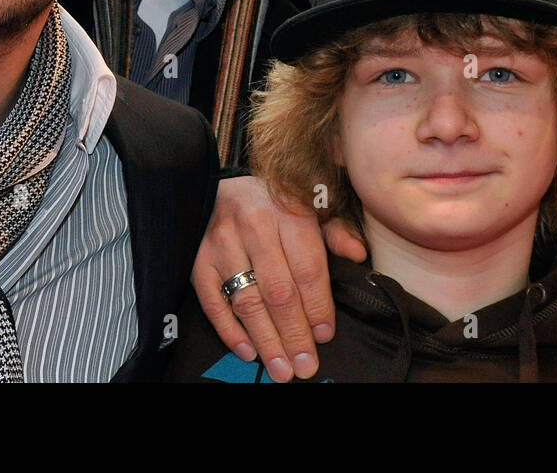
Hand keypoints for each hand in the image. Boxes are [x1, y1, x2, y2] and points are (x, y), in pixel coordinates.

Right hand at [192, 175, 365, 381]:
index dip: (317, 306)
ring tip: (281, 369)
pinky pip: (213, 302)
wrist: (220, 187)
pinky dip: (230, 330)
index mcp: (288, 211)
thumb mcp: (310, 207)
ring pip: (247, 301)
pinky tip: (249, 351)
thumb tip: (358, 255)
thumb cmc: (274, 204)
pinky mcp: (198, 260)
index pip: (307, 268)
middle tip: (305, 366)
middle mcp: (254, 226)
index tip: (325, 335)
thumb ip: (335, 232)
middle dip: (294, 334)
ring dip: (266, 340)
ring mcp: (222, 243)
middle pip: (278, 291)